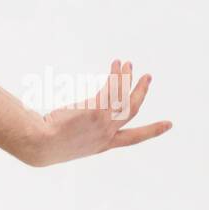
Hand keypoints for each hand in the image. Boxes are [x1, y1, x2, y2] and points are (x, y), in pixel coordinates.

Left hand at [32, 60, 166, 166]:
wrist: (39, 145)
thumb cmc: (45, 143)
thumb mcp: (69, 140)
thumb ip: (79, 130)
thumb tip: (76, 115)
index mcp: (102, 145)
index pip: (133, 139)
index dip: (152, 131)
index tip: (169, 124)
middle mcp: (107, 135)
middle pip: (133, 111)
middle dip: (141, 93)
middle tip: (147, 77)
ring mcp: (103, 124)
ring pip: (124, 97)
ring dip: (128, 78)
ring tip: (128, 64)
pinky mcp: (97, 111)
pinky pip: (112, 88)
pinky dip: (116, 75)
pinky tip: (116, 64)